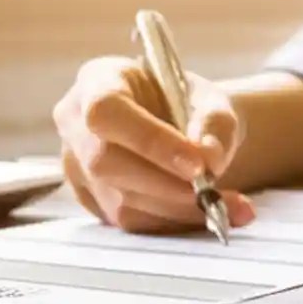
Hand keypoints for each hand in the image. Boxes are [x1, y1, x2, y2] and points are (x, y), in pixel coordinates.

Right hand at [53, 56, 255, 232]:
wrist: (178, 127)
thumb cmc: (187, 104)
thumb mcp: (210, 99)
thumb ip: (214, 123)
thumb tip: (209, 158)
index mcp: (97, 80)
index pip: (107, 111)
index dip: (148, 141)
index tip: (196, 164)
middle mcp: (74, 123)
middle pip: (105, 162)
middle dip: (166, 185)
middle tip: (213, 192)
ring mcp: (76, 166)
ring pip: (119, 201)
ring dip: (178, 209)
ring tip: (228, 207)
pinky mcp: (91, 202)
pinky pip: (130, 222)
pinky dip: (174, 222)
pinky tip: (209, 215)